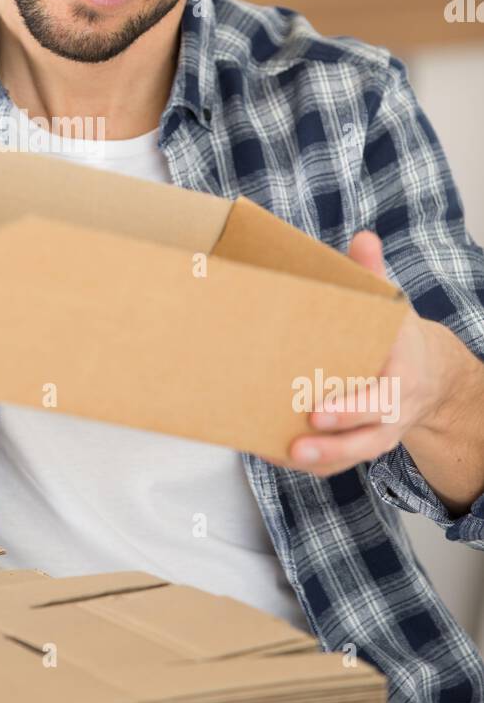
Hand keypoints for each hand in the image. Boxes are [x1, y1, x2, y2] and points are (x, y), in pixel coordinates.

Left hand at [280, 231, 455, 477]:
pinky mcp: (363, 444)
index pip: (383, 395)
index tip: (317, 410)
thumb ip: (373, 275)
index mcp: (402, 375)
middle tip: (297, 439)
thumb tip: (363, 238)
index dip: (352, 407)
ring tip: (283, 453)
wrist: (428, 377)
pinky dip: (312, 463)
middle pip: (368, 435)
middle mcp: (394, 410)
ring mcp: (380, 432)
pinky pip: (341, 464)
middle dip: (333, 441)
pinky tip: (273, 452)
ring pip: (354, 455)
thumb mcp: (391, 306)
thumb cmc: (396, 338)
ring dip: (320, 459)